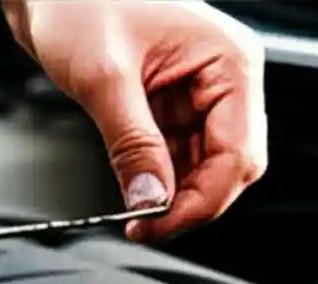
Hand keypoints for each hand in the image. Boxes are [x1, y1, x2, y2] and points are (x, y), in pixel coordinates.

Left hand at [4, 0, 267, 241]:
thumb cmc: (80, 0)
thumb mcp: (104, 77)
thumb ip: (132, 145)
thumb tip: (149, 202)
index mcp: (229, 62)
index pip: (237, 155)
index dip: (200, 201)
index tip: (158, 226)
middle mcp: (224, 78)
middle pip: (231, 167)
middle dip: (191, 202)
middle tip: (146, 226)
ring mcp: (200, 92)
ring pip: (207, 167)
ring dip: (175, 194)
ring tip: (136, 212)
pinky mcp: (173, 104)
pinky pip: (180, 156)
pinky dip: (161, 178)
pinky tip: (136, 189)